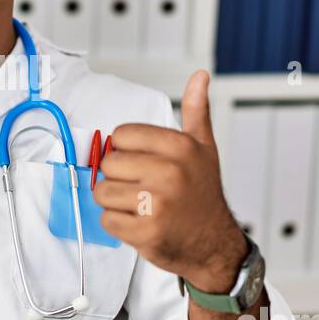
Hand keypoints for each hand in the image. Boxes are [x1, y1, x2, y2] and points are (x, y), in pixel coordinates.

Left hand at [93, 71, 247, 293]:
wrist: (215, 244)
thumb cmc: (203, 194)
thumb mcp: (204, 148)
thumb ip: (196, 110)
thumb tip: (200, 76)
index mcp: (180, 147)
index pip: (121, 135)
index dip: (126, 150)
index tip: (143, 163)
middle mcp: (170, 172)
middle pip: (108, 164)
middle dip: (119, 178)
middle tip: (143, 188)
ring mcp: (158, 204)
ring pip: (103, 193)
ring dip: (116, 203)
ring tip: (141, 206)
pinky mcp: (146, 232)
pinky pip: (107, 220)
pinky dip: (118, 225)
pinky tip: (141, 223)